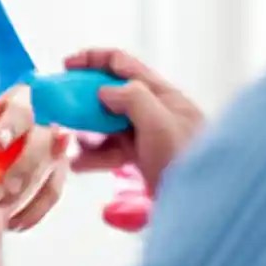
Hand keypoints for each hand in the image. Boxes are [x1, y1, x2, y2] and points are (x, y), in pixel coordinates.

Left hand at [0, 85, 70, 230]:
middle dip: (25, 165)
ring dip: (28, 196)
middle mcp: (42, 121)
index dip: (10, 126)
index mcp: (18, 102)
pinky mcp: (59, 170)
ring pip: (51, 171)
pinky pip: (52, 192)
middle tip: (7, 186)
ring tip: (1, 211)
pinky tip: (13, 223)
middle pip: (42, 141)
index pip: (19, 110)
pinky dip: (33, 211)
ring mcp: (55, 146)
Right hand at [65, 48, 204, 192]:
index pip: (122, 64)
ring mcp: (148, 136)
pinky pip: (112, 150)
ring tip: (68, 140)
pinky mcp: (143, 159)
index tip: (66, 66)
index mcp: (162, 94)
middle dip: (83, 98)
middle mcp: (154, 111)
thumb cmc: (189, 161)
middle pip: (111, 94)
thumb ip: (132, 98)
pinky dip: (94, 155)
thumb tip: (104, 91)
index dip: (93, 60)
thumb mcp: (161, 123)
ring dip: (85, 130)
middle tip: (60, 107)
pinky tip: (79, 164)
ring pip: (108, 124)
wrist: (205, 205)